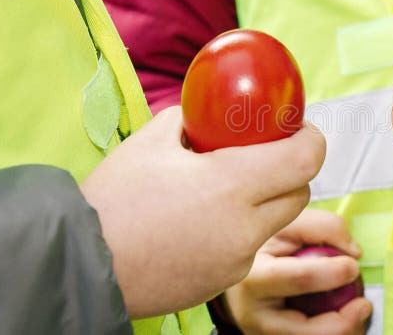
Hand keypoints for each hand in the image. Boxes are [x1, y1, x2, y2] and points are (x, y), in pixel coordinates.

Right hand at [80, 106, 324, 317]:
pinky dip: (242, 230)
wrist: (81, 264)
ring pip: (278, 223)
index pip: (305, 159)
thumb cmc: (115, 199)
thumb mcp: (152, 141)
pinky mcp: (225, 281)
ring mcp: (238, 259)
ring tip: (230, 190)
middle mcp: (245, 225)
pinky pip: (250, 248)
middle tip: (266, 156)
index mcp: (232, 183)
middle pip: (300, 192)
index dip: (311, 139)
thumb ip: (193, 121)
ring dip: (268, 202)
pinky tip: (206, 222)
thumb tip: (214, 112)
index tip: (298, 128)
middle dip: (291, 171)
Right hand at [224, 209, 371, 334]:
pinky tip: (347, 320)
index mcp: (254, 276)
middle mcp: (253, 313)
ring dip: (342, 331)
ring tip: (360, 311)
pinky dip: (333, 333)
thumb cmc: (268, 244)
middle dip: (342, 323)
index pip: (298, 278)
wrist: (243, 271)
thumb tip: (353, 253)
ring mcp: (260, 333)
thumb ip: (323, 227)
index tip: (353, 265)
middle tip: (365, 305)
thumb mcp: (290, 225)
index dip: (332, 274)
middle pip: (302, 330)